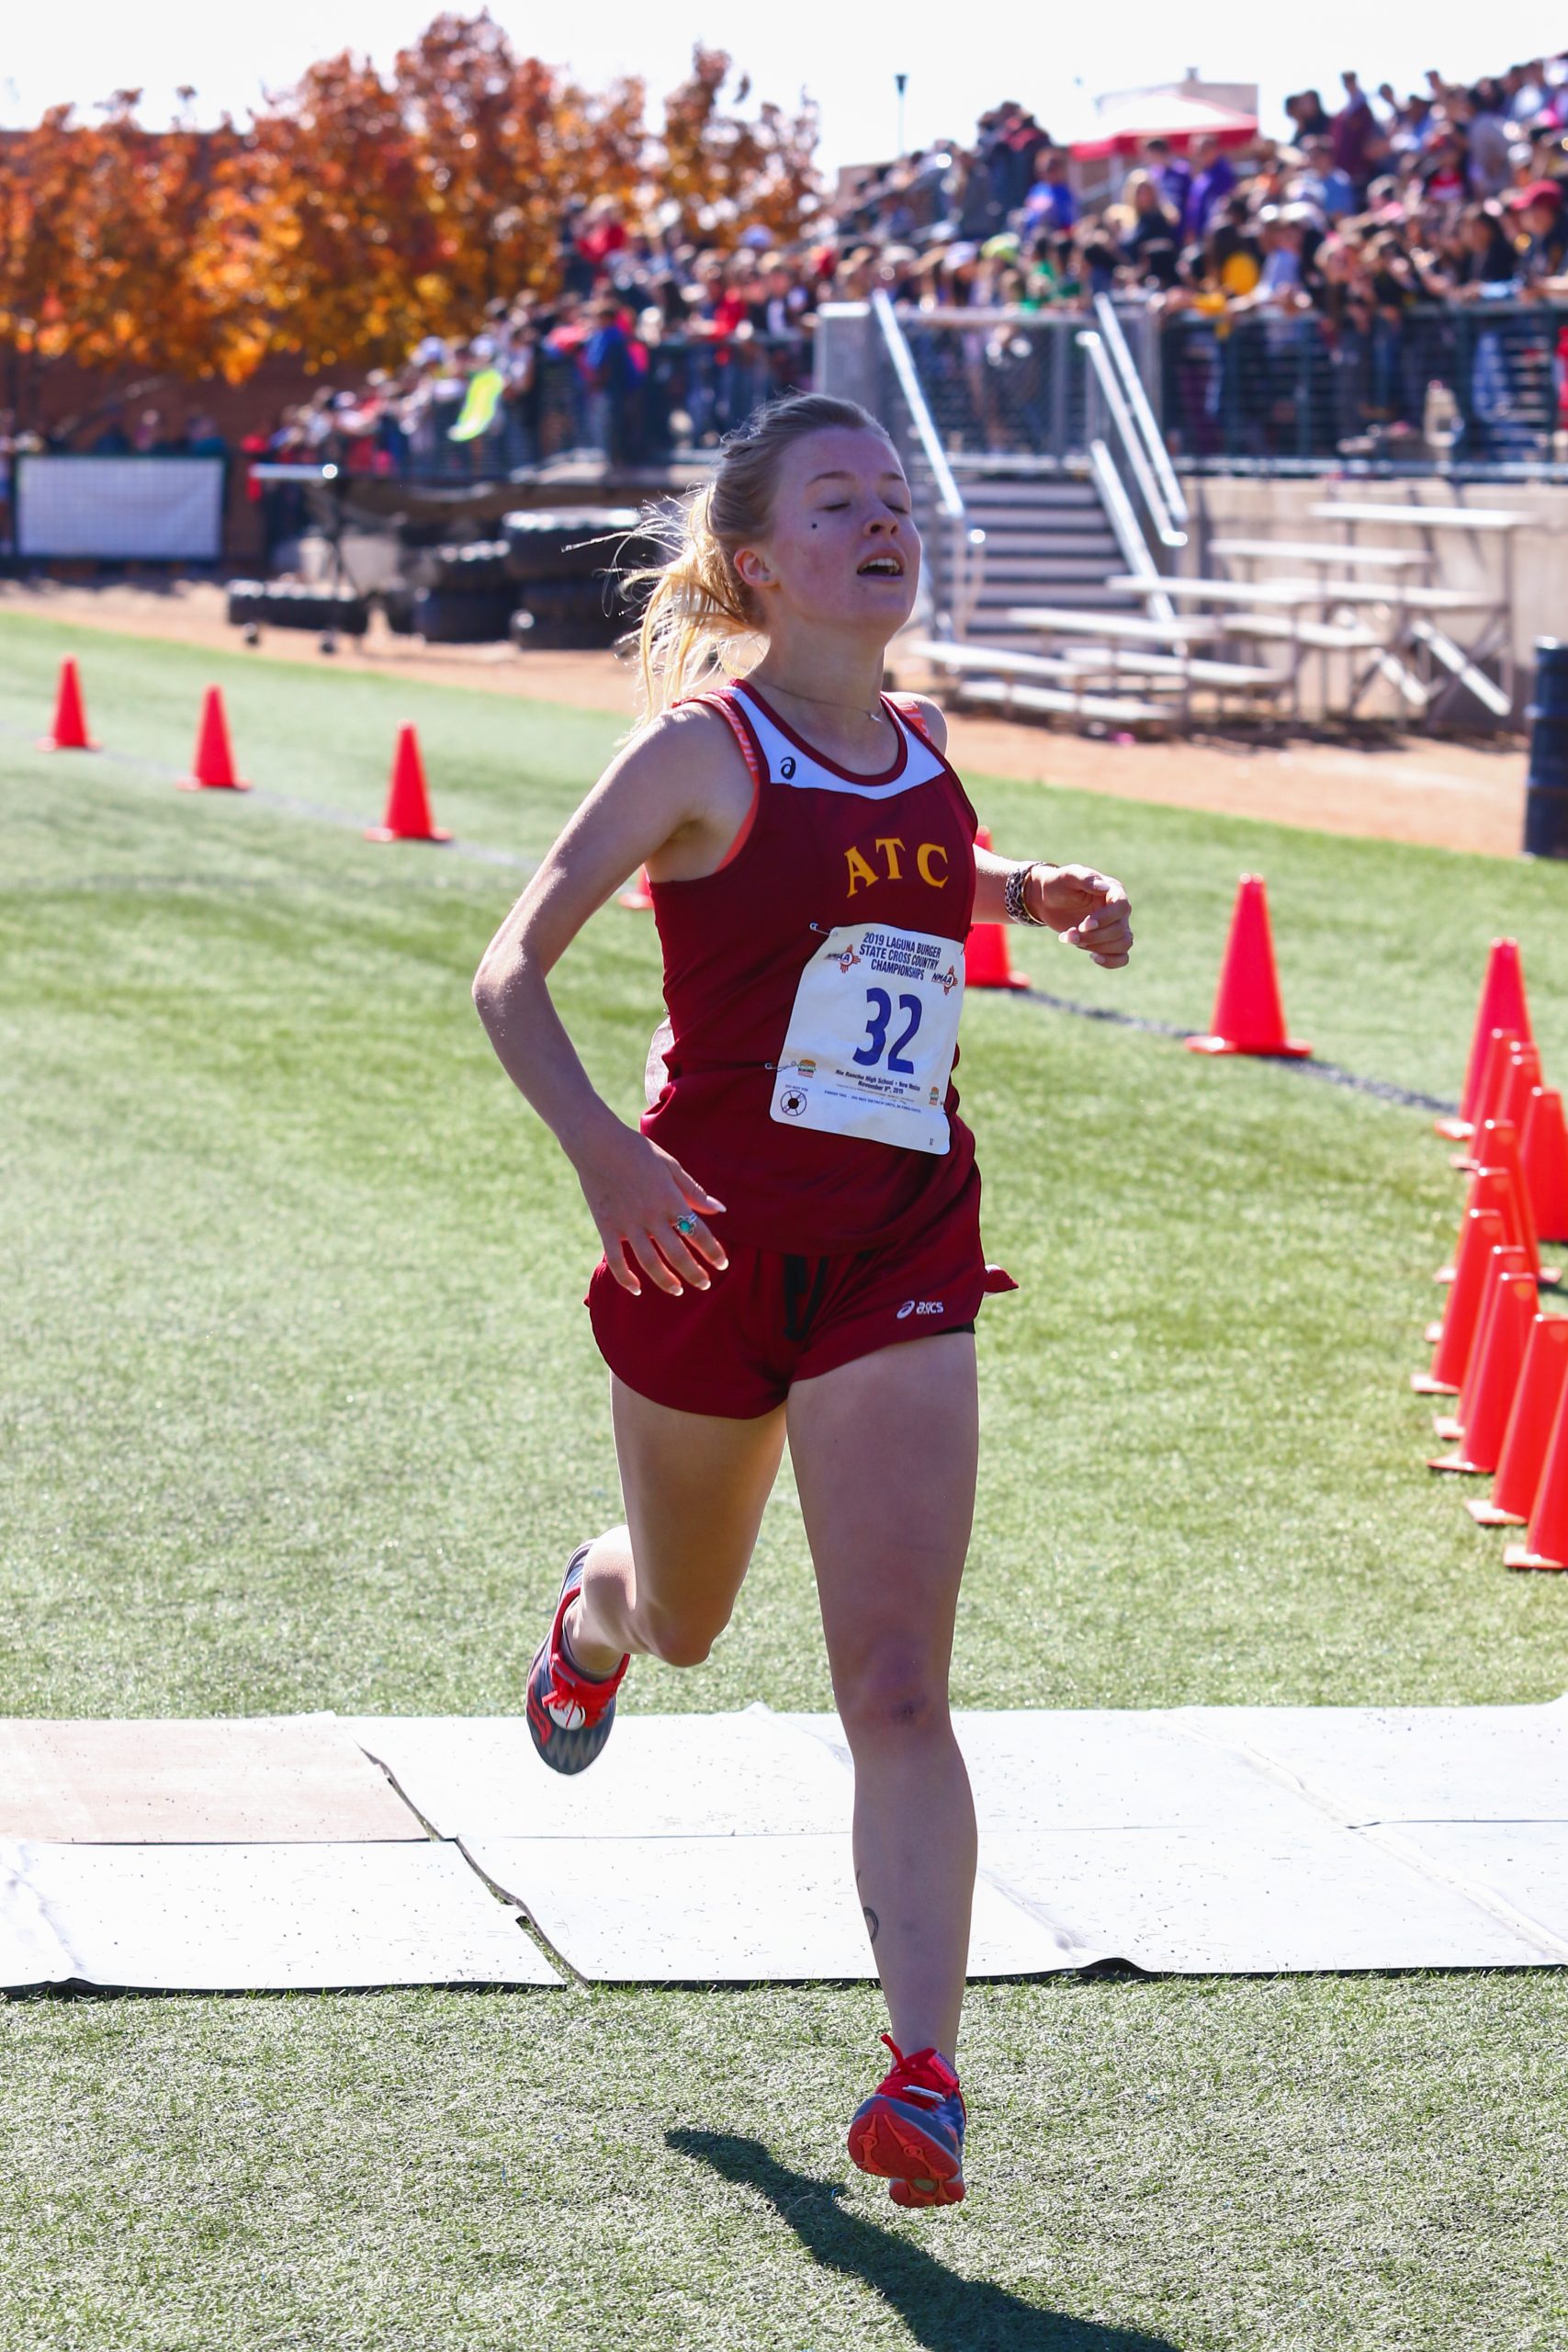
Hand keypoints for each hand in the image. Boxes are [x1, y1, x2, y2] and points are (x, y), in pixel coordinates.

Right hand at [574, 1122, 727, 1296]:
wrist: (597, 1142)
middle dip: (695, 1274)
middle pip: (678, 1255)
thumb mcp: (670, 1165)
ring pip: (650, 1263)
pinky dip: (626, 1278)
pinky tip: (637, 1289)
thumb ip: (694, 1190)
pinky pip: (617, 1260)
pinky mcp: (606, 1228)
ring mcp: (628, 1224)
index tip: (722, 1265)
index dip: (713, 1252)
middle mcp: (652, 1216)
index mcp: (670, 1199)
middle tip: (705, 1285)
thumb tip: (720, 1210)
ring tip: (677, 1290)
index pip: (698, 1233)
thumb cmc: (637, 1150)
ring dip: (666, 1281)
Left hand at [1026, 864, 1133, 967]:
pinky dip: (1111, 961)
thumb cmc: (1058, 884)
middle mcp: (1119, 910)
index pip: (1121, 907)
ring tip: (1072, 940)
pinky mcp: (1107, 941)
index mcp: (1113, 890)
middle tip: (1069, 933)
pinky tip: (1093, 957)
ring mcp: (1115, 926)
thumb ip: (1086, 878)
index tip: (1084, 925)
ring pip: (1123, 944)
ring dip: (1097, 948)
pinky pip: (1122, 957)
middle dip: (1093, 937)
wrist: (1048, 900)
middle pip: (1120, 929)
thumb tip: (1104, 887)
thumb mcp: (1068, 876)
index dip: (1105, 919)